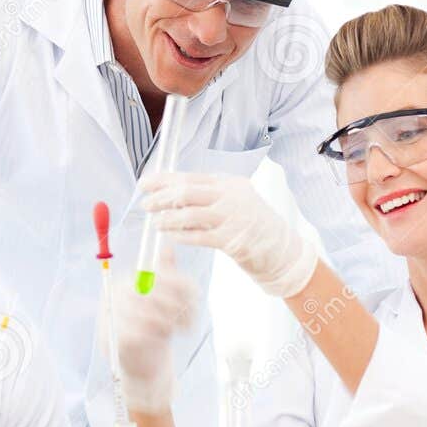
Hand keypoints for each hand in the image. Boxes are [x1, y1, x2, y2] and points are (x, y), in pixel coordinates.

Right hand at [111, 257, 198, 414]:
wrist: (142, 364)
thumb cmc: (154, 327)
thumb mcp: (163, 299)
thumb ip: (165, 274)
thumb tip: (167, 245)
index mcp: (125, 281)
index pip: (156, 274)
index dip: (181, 284)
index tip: (197, 298)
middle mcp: (115, 295)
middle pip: (154, 292)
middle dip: (179, 305)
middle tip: (191, 317)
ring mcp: (113, 316)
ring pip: (151, 313)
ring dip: (171, 321)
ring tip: (179, 327)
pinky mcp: (115, 338)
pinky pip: (144, 331)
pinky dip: (160, 335)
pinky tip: (165, 337)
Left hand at [140, 172, 316, 298]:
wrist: (282, 250)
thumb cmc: (252, 225)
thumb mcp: (233, 201)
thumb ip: (207, 197)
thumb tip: (170, 196)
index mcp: (229, 183)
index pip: (189, 177)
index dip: (163, 180)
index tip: (144, 183)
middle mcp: (231, 196)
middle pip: (187, 192)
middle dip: (161, 197)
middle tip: (145, 204)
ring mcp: (233, 218)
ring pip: (190, 214)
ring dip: (168, 218)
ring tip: (155, 223)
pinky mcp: (233, 240)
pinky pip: (199, 237)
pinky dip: (181, 236)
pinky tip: (170, 236)